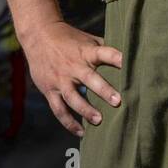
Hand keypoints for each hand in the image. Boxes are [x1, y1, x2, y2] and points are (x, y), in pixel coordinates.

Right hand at [19, 20, 121, 137]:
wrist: (38, 35)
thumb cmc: (69, 39)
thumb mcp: (87, 40)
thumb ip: (104, 50)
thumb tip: (128, 57)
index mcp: (86, 52)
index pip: (104, 53)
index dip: (117, 58)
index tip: (128, 64)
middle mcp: (74, 66)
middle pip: (89, 78)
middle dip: (103, 90)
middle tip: (117, 101)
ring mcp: (60, 79)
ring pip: (72, 97)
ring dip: (85, 110)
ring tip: (99, 121)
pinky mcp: (49, 90)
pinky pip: (59, 109)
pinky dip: (69, 122)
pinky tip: (81, 132)